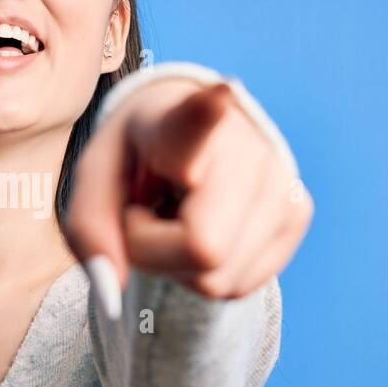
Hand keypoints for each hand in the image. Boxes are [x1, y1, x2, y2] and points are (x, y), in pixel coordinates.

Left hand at [64, 77, 312, 316]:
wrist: (191, 135)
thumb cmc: (136, 159)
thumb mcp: (93, 185)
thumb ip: (89, 232)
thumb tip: (115, 292)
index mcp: (181, 121)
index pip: (197, 120)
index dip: (205, 115)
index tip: (216, 94)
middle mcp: (246, 146)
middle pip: (201, 250)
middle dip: (154, 252)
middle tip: (149, 212)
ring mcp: (282, 180)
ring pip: (217, 280)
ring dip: (178, 265)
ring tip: (179, 215)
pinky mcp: (299, 212)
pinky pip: (237, 286)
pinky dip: (206, 273)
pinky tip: (205, 227)